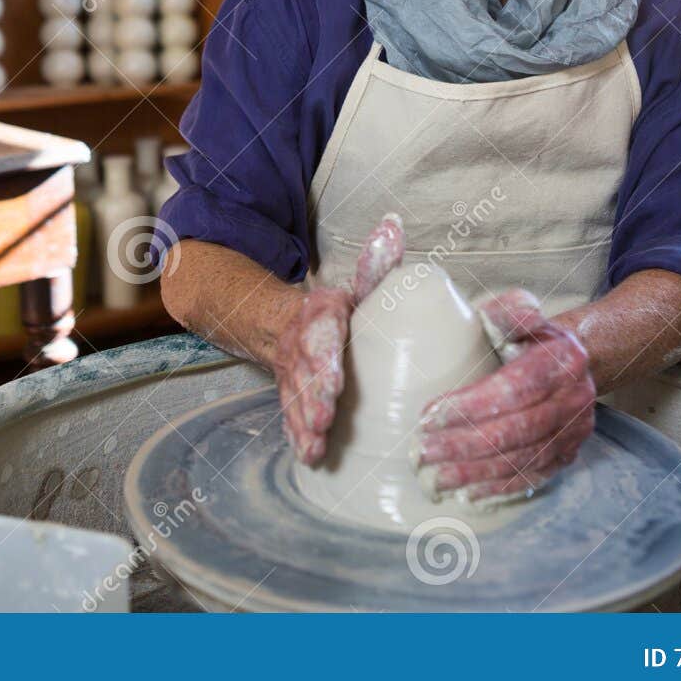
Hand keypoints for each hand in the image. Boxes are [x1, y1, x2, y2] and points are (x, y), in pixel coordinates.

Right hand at [274, 214, 403, 464]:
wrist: (286, 323)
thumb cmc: (339, 310)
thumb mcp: (356, 284)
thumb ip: (375, 263)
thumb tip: (394, 225)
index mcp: (322, 316)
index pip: (322, 337)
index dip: (326, 361)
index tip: (336, 383)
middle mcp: (302, 346)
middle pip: (306, 374)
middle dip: (314, 397)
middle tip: (325, 419)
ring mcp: (293, 374)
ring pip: (295, 399)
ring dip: (304, 423)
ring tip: (315, 446)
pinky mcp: (291, 396)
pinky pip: (290, 416)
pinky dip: (297, 436)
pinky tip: (307, 455)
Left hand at [416, 288, 595, 501]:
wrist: (574, 362)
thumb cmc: (529, 337)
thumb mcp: (519, 312)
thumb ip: (512, 309)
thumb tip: (510, 315)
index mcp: (561, 361)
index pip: (513, 390)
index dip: (470, 407)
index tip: (428, 418)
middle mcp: (574, 400)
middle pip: (515, 431)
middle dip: (464, 446)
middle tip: (420, 452)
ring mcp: (574, 433)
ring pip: (521, 460)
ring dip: (475, 473)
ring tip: (433, 478)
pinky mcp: (567, 456)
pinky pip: (531, 478)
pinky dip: (498, 489)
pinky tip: (466, 495)